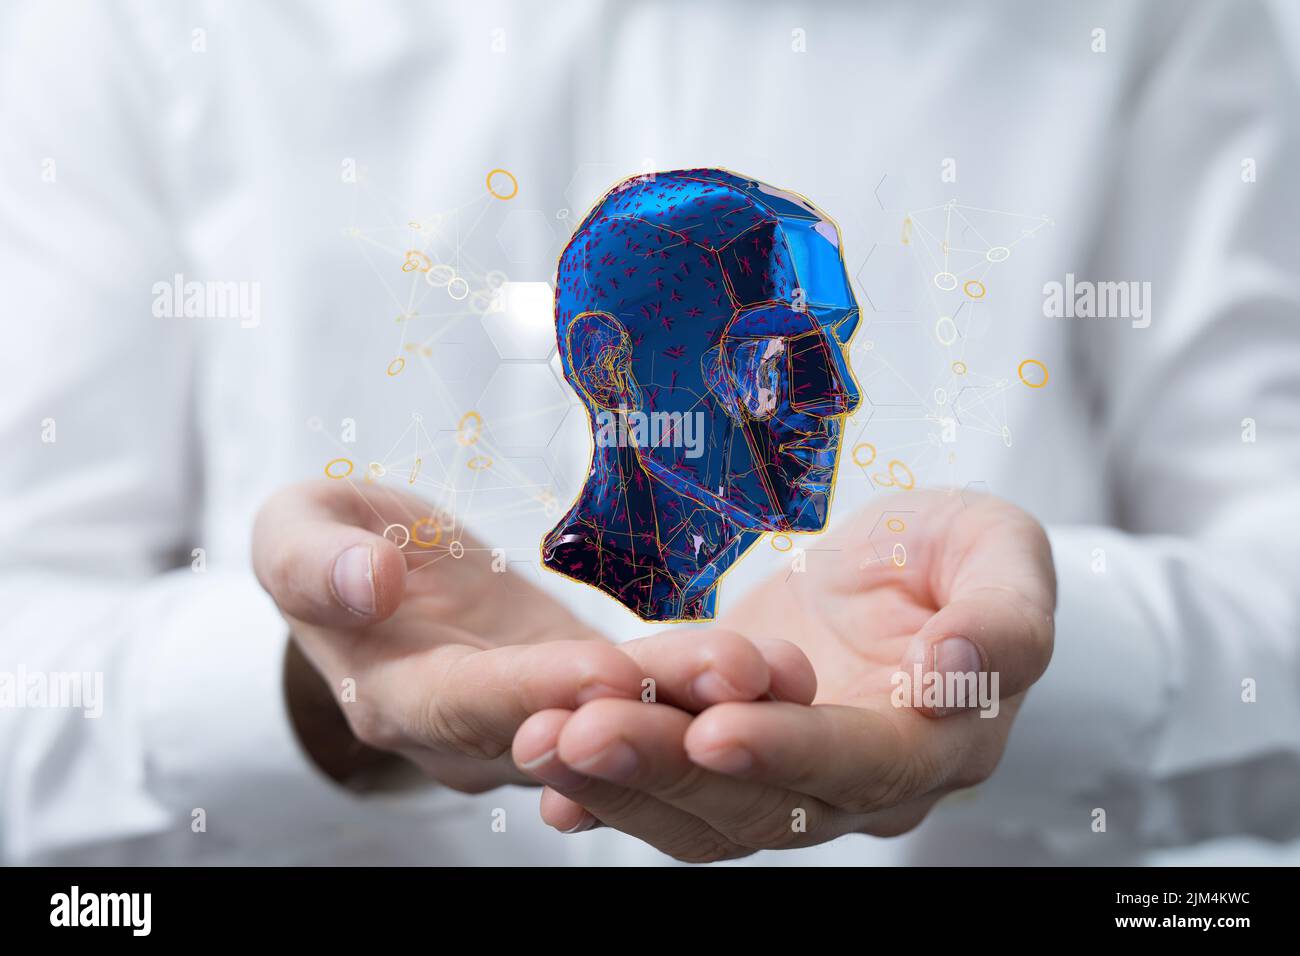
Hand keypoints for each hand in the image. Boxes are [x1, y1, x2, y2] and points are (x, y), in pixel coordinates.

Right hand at [254, 479, 809, 792]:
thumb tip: (364, 581)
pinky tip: (770, 668)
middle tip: (733, 676)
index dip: (534, 694)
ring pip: (622, 726)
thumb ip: (312, 561)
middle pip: (566, 732)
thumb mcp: (294, 533)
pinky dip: (701, 685)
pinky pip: (645, 699)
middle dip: (650, 708)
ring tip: (770, 668)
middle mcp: (475, 733)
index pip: (468, 708)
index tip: (601, 672)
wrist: (375, 577)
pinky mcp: (584, 693)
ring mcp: (537, 721)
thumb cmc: (329, 548)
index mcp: (397, 698)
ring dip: (697, 701)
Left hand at [513, 490, 1054, 859]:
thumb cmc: (955, 555)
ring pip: (699, 808)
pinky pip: (664, 789)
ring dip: (618, 782)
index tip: (716, 728)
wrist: (900, 573)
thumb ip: (1003, 616)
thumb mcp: (999, 550)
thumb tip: (957, 671)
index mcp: (936, 742)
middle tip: (582, 733)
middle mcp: (854, 785)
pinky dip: (605, 794)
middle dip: (666, 771)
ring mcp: (783, 778)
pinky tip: (545, 782)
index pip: (864, 765)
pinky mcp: (725, 755)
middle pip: (759, 803)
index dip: (791, 751)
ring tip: (543, 741)